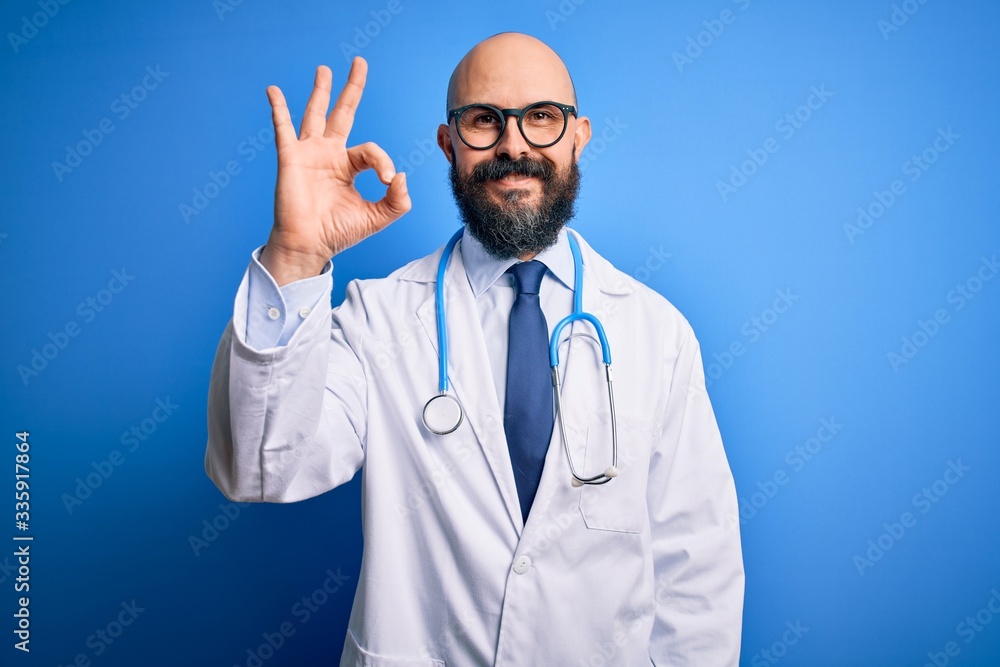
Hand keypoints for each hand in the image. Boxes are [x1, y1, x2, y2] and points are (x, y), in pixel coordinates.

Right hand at [260, 57, 410, 285]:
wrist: (310, 245)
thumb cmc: (338, 233)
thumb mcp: (377, 217)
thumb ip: (397, 200)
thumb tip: (400, 175)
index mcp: (348, 167)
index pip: (370, 150)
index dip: (382, 161)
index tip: (385, 180)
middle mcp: (329, 155)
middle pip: (342, 113)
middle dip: (351, 88)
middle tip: (359, 62)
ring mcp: (308, 153)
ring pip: (315, 114)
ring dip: (320, 91)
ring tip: (324, 69)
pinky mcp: (290, 158)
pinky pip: (283, 128)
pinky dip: (278, 109)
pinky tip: (273, 91)